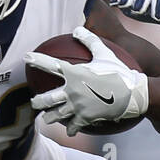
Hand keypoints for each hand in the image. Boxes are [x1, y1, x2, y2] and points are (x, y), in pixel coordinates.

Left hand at [26, 27, 149, 134]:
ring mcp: (78, 107)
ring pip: (55, 116)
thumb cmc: (119, 71)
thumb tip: (77, 29)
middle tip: (34, 101)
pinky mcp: (86, 118)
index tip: (26, 57)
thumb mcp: (105, 53)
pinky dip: (71, 128)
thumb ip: (89, 40)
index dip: (36, 60)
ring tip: (47, 117)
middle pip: (45, 99)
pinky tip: (70, 130)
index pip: (50, 65)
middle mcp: (72, 91)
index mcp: (74, 73)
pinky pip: (73, 126)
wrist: (133, 93)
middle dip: (36, 102)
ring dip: (49, 117)